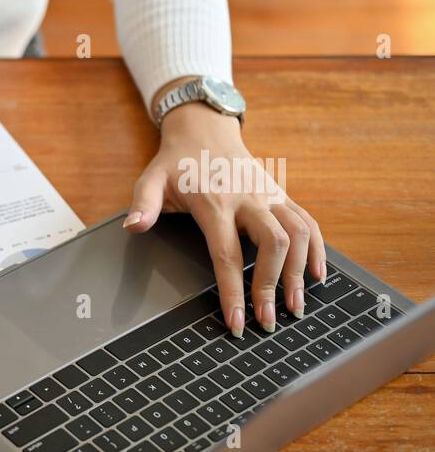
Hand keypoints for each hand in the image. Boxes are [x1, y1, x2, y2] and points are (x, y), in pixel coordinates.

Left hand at [123, 101, 324, 337]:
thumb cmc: (176, 163)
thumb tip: (133, 227)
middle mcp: (249, 200)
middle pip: (274, 243)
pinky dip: (317, 249)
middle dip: (273, 284)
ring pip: (299, 233)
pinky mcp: (282, 195)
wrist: (205, 130)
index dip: (233, 290)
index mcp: (215, 203)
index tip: (236, 321)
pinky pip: (308, 222)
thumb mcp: (151, 180)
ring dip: (300, 272)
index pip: (227, 254)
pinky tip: (318, 276)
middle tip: (268, 320)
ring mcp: (270, 196)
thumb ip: (142, 204)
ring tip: (295, 307)